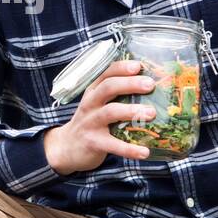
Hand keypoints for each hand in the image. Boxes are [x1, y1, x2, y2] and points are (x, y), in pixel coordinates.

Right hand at [43, 60, 157, 174]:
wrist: (66, 148)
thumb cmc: (90, 122)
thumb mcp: (97, 105)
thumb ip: (116, 96)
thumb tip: (150, 87)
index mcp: (93, 91)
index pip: (106, 73)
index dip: (122, 68)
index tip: (139, 66)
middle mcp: (90, 104)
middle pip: (108, 87)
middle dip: (130, 84)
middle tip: (150, 85)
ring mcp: (90, 123)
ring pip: (110, 112)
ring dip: (131, 111)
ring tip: (151, 113)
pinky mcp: (93, 142)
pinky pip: (113, 145)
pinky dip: (129, 149)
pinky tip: (144, 152)